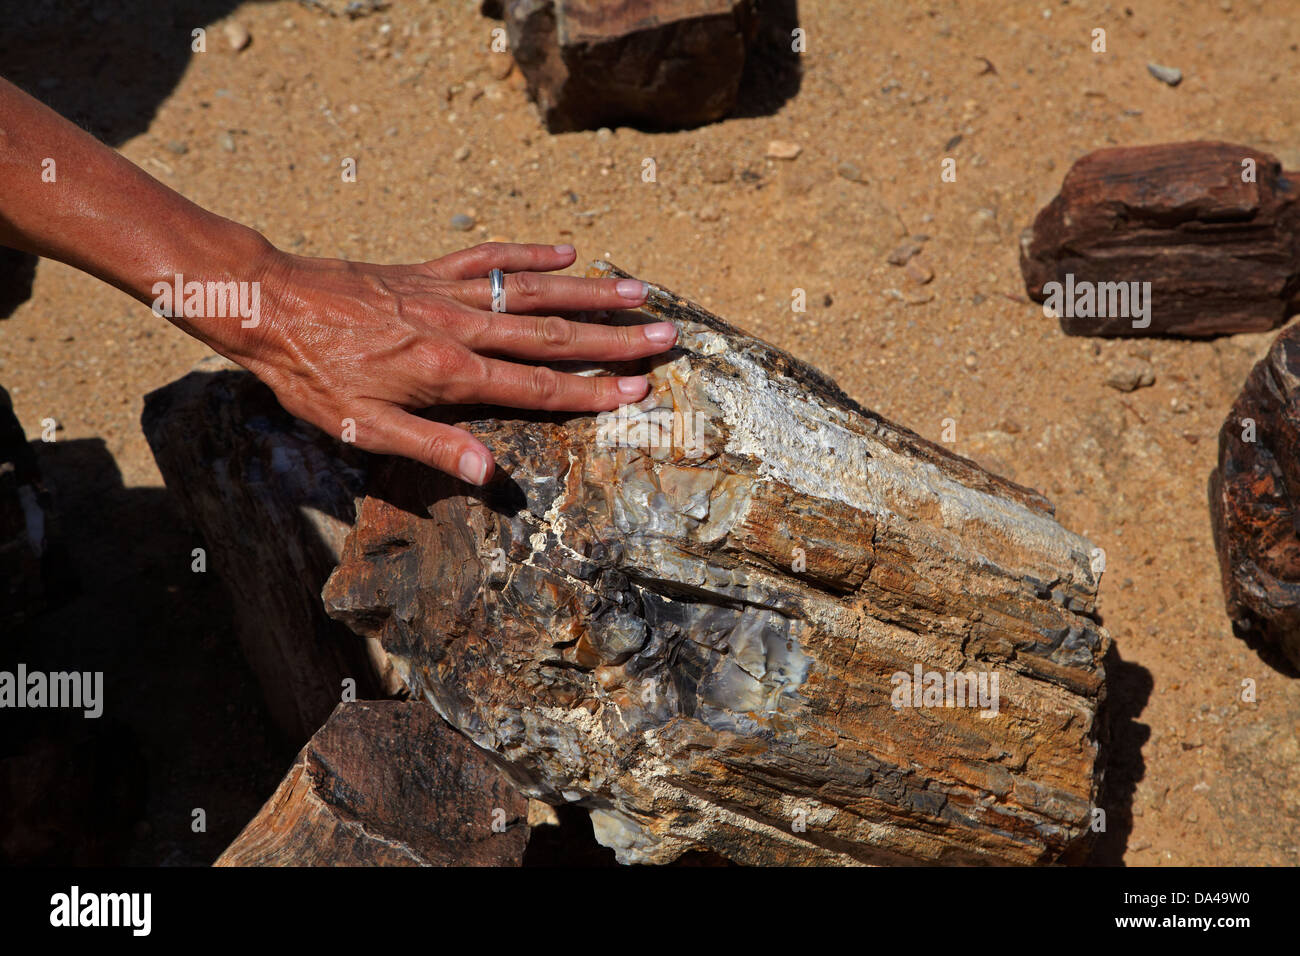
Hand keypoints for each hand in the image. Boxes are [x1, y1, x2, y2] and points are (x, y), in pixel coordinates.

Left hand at [206, 242, 675, 484]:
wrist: (267, 304)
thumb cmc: (311, 376)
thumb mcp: (363, 427)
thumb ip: (432, 448)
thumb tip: (490, 475)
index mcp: (449, 373)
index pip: (536, 387)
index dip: (590, 392)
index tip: (637, 391)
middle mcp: (459, 327)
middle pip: (551, 335)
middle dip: (612, 340)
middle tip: (664, 337)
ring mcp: (447, 294)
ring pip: (532, 291)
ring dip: (589, 293)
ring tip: (638, 291)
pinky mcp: (429, 272)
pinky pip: (488, 258)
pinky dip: (530, 253)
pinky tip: (567, 250)